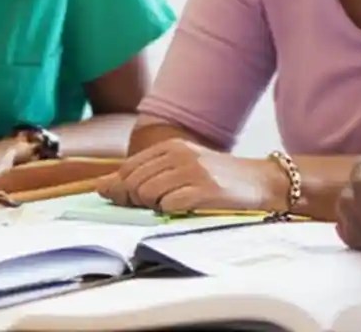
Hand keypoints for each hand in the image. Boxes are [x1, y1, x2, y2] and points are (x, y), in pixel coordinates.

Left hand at [95, 138, 281, 213]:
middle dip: (139, 201)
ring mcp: (192, 171)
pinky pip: (169, 206)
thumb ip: (142, 176)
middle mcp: (179, 155)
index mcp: (170, 147)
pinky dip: (173, 212)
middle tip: (164, 204)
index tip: (138, 201)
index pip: (127, 170)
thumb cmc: (217, 179)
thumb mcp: (181, 168)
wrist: (261, 182)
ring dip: (157, 207)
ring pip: (148, 195)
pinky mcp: (205, 190)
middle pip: (134, 184)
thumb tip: (100, 187)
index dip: (124, 190)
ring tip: (178, 204)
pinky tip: (189, 208)